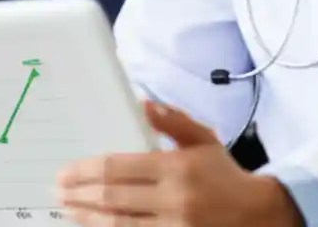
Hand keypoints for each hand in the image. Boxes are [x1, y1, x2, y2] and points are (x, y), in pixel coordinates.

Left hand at [56, 101, 303, 226]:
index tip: (65, 172)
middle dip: (80, 194)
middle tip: (58, 191)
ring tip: (67, 208)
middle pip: (113, 198)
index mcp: (176, 167)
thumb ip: (172, 121)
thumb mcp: (203, 139)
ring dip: (87, 217)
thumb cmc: (224, 174)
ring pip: (118, 224)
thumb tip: (141, 104)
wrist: (259, 214)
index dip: (86, 171)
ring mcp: (174, 226)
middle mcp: (173, 199)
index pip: (119, 168)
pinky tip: (93, 224)